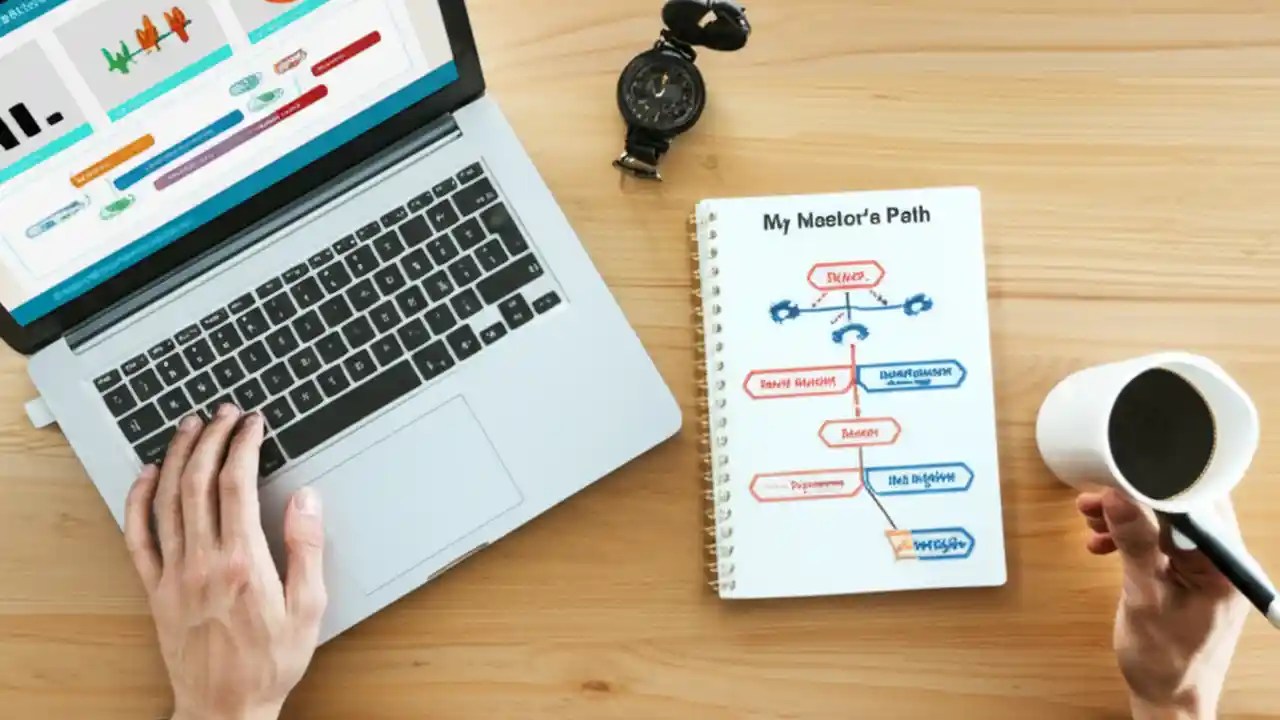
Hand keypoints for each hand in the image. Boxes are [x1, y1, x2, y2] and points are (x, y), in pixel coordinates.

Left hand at [124, 405, 327, 719]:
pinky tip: (147, 477)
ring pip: (168, 501)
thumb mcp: (309, 608)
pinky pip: (139, 538)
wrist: (224, 707)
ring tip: (190, 428)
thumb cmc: (271, 663)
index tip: (254, 424)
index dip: (244, 445)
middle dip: (212, 439)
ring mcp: (175, 575)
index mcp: (243, 562)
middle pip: (200, 483)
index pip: (238, 485)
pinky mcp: (156, 590)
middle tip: (224, 414)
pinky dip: (139, 501)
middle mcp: (203, 562)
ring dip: (178, 457)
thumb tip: (307, 501)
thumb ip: (307, 549)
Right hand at [1077, 489, 1248, 719]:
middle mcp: (1221, 561)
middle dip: (1137, 497)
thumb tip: (1117, 497)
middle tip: (1099, 495)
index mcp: (1223, 566)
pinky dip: (1131, 537)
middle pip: (1182, 508)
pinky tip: (1103, 542)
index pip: (1198, 505)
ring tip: (1091, 517)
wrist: (1169, 698)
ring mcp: (1205, 568)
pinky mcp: (1188, 575)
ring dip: (1128, 516)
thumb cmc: (1165, 660)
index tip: (1119, 477)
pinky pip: (1161, 541)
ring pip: (1167, 522)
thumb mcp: (1144, 598)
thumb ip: (1135, 545)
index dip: (1156, 486)